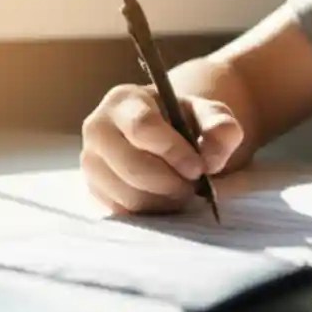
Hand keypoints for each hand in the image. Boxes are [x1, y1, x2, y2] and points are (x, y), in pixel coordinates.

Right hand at [80, 84, 244, 213]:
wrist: (162, 136)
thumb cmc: (184, 122)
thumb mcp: (209, 115)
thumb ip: (220, 127)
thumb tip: (211, 160)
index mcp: (124, 100)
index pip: (143, 127)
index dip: (174, 151)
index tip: (199, 168)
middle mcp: (97, 128)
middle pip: (132, 166)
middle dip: (171, 182)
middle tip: (194, 184)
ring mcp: (90, 161)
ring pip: (128, 194)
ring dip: (164, 200)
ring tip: (182, 190)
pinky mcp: (94, 190)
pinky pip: (124, 211)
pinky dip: (152, 211)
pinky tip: (166, 198)